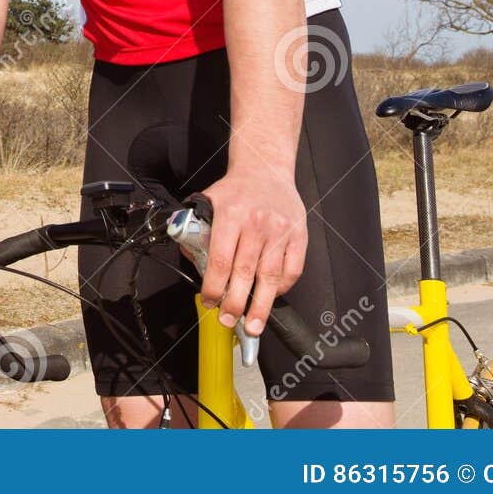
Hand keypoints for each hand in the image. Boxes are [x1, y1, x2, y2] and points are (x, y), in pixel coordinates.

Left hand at [198, 163, 306, 334]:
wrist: (266, 168)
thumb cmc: (235, 189)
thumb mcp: (207, 201)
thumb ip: (197, 230)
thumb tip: (193, 262)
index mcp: (230, 215)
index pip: (221, 260)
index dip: (214, 287)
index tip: (210, 302)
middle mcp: (256, 224)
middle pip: (245, 273)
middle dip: (236, 303)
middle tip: (228, 322)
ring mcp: (280, 230)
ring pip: (271, 276)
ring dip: (261, 306)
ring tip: (253, 325)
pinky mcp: (299, 235)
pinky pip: (293, 269)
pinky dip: (283, 288)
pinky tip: (272, 297)